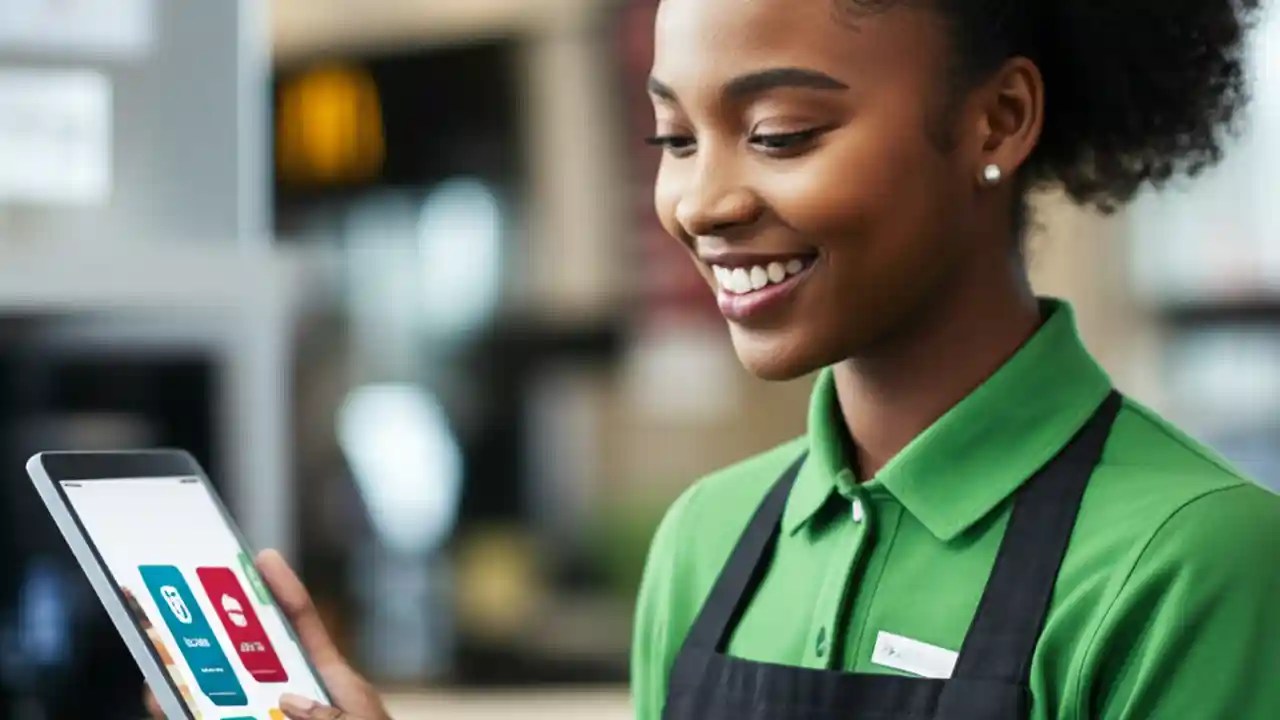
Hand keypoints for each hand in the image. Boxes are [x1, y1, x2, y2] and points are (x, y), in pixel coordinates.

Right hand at [144, 549, 391, 719]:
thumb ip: (332, 717)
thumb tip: (286, 699)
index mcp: (331, 684)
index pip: (304, 627)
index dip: (284, 591)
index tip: (264, 557)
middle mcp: (297, 702)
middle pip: (246, 665)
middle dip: (208, 647)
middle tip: (168, 629)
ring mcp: (271, 718)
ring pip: (220, 706)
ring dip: (188, 698)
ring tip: (159, 691)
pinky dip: (192, 716)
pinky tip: (172, 709)